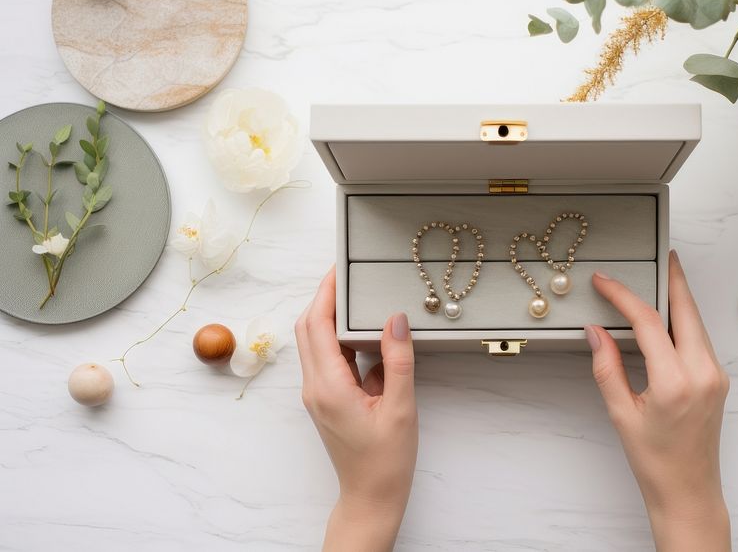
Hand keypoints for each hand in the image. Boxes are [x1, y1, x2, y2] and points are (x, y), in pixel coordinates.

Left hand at [296, 267, 417, 551]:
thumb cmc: (386, 460)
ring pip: (315, 343)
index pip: (317, 325)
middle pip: (308, 328)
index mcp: (329, 387)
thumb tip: (395, 318)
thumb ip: (399, 360)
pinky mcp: (327, 400)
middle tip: (347, 275)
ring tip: (357, 297)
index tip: (339, 268)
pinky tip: (367, 336)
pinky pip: (328, 359)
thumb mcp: (401, 407)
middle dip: (324, 298)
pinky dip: (341, 340)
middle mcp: (315, 387)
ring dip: (331, 317)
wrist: (371, 497)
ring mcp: (318, 394)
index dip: (326, 292)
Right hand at [586, 251, 730, 550]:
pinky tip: (669, 314)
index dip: (623, 296)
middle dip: (672, 279)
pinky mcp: (718, 380)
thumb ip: (606, 367)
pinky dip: (684, 320)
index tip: (604, 282)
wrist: (689, 492)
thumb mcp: (621, 413)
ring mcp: (716, 375)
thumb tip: (596, 332)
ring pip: (696, 322)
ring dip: (679, 298)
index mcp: (675, 381)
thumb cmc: (655, 461)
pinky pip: (700, 338)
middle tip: (660, 255)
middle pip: (686, 310)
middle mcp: (703, 373)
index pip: (647, 322)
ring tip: (662, 277)